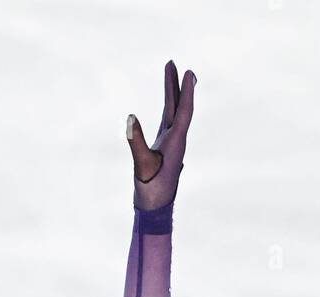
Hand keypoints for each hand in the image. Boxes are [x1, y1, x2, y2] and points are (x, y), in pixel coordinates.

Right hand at [126, 59, 196, 210]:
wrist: (155, 209)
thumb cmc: (151, 190)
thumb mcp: (142, 165)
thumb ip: (136, 142)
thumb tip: (130, 117)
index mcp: (176, 143)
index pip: (184, 112)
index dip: (187, 92)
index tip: (189, 73)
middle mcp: (177, 141)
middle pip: (180, 107)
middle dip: (179, 85)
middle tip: (177, 64)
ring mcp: (171, 144)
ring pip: (173, 112)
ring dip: (173, 92)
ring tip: (170, 72)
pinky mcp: (164, 148)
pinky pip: (168, 121)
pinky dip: (169, 106)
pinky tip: (169, 102)